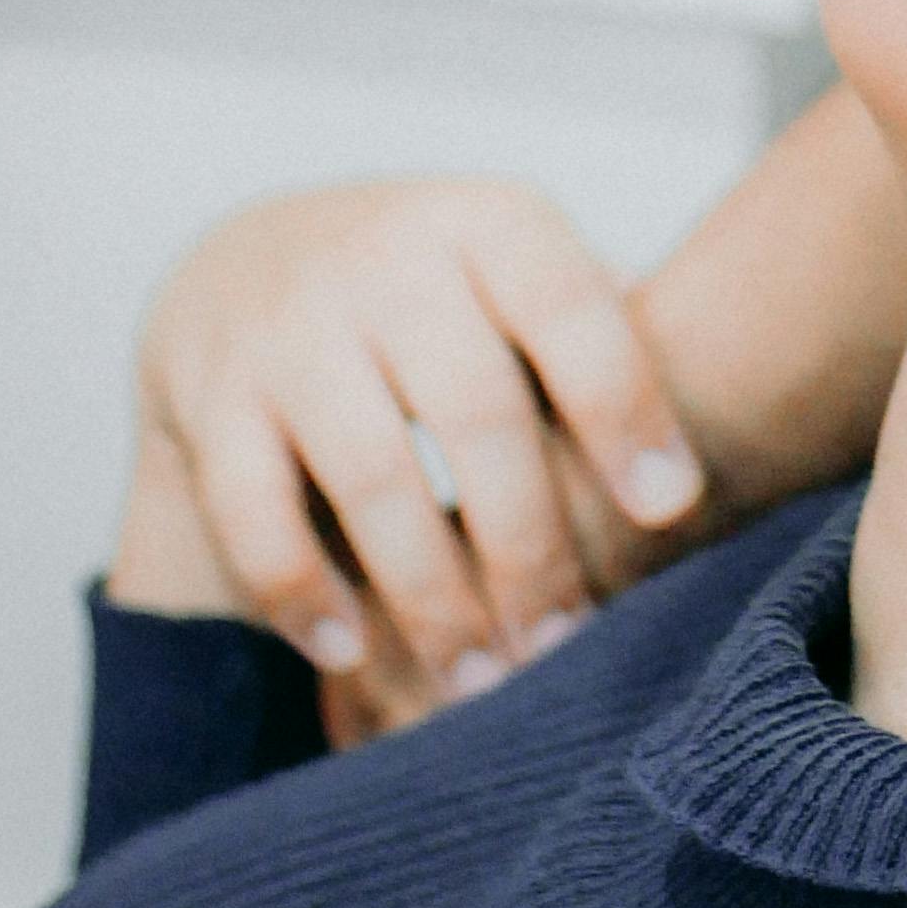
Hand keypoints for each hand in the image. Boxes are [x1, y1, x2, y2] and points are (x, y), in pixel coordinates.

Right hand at [126, 180, 721, 711]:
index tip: (669, 510)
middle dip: (531, 545)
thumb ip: (605, 347)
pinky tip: (353, 654)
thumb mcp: (519, 277)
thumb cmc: (439, 298)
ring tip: (480, 683)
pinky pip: (253, 513)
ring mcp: (289, 328)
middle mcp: (386, 261)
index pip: (570, 311)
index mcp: (487, 224)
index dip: (623, 409)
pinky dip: (304, 594)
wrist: (250, 260)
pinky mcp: (210, 399)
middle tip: (565, 643)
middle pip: (477, 414)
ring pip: (370, 477)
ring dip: (432, 598)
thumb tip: (697, 475)